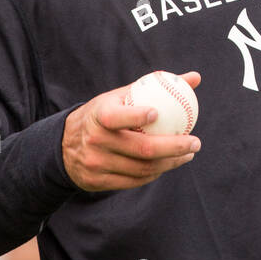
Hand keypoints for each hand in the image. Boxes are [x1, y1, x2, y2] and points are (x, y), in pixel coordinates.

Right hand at [62, 71, 201, 191]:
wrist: (65, 144)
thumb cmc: (104, 114)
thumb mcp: (121, 96)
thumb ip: (155, 87)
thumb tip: (195, 77)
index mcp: (98, 116)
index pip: (116, 117)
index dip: (136, 116)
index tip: (158, 113)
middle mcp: (95, 140)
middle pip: (142, 148)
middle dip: (175, 147)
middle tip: (195, 142)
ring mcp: (96, 163)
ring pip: (142, 169)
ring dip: (170, 163)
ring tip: (188, 154)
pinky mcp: (98, 182)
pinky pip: (134, 181)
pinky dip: (155, 174)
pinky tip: (168, 164)